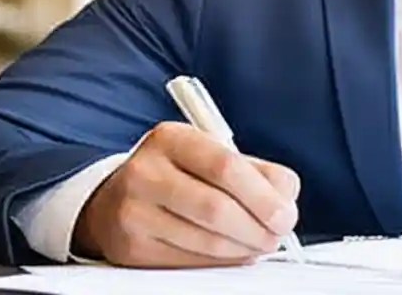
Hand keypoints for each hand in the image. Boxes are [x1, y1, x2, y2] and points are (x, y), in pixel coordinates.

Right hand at [72, 121, 299, 266]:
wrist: (116, 201)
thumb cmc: (177, 177)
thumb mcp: (210, 156)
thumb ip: (256, 171)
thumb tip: (286, 198)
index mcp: (171, 138)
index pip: (225, 166)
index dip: (262, 196)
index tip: (285, 215)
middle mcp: (146, 171)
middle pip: (216, 208)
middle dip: (258, 229)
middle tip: (276, 236)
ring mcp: (134, 211)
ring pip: (207, 241)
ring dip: (244, 250)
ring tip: (256, 244)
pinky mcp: (132, 248)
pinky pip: (191, 263)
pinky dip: (221, 263)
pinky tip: (230, 253)